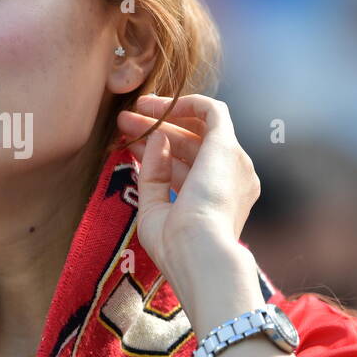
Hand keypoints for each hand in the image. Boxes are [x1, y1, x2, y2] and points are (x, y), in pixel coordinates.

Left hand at [116, 93, 260, 276]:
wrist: (199, 252)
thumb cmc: (177, 246)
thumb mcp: (155, 210)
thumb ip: (154, 176)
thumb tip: (157, 138)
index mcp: (216, 202)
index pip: (185, 168)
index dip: (156, 153)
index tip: (129, 145)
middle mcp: (230, 181)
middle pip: (190, 146)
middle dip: (154, 132)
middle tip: (124, 123)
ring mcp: (233, 163)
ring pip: (198, 128)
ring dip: (162, 118)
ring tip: (128, 115)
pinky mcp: (228, 146)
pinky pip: (212, 111)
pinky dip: (186, 103)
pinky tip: (156, 105)